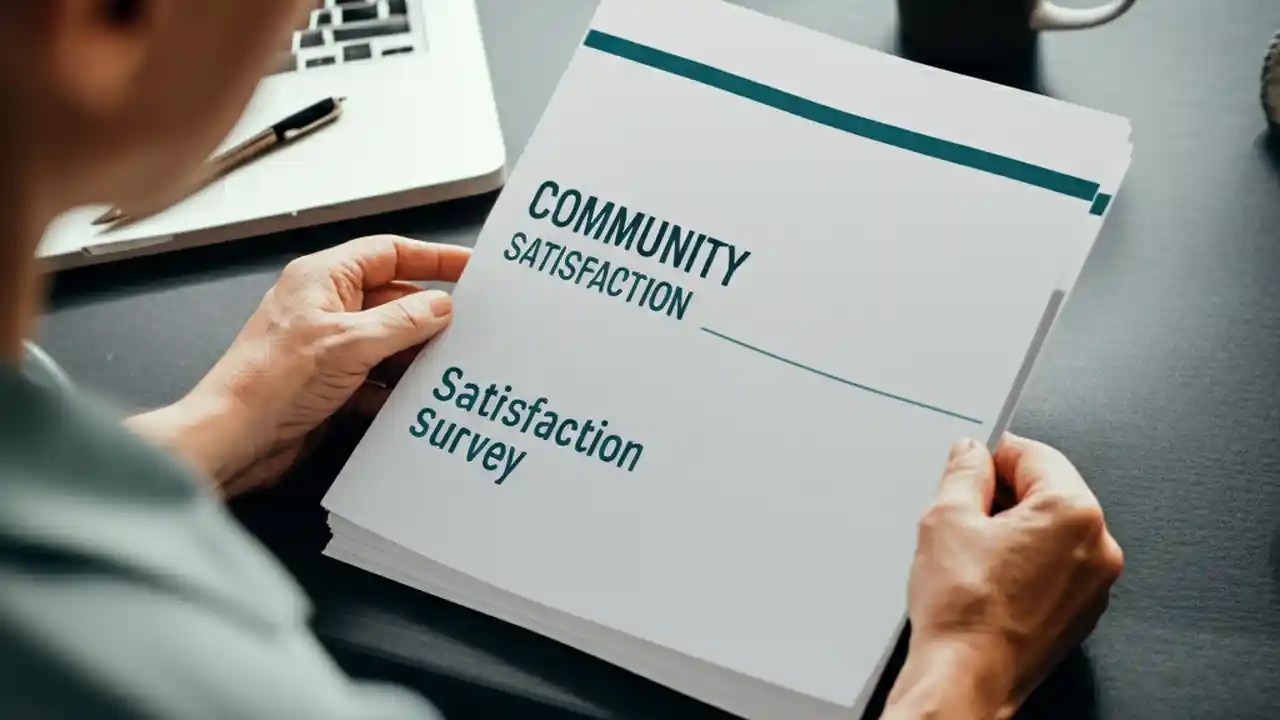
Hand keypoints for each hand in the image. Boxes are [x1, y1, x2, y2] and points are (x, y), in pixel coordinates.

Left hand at [129, 235, 470, 495]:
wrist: (232, 439)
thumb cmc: (270, 381)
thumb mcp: (351, 342)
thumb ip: (403, 321)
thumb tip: (441, 305)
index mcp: (323, 278)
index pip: (389, 253)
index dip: (433, 258)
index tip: (470, 269)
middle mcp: (325, 306)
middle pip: (394, 298)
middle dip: (430, 315)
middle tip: (471, 328)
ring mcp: (327, 346)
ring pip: (388, 341)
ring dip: (416, 356)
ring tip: (449, 368)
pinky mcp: (328, 382)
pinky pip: (376, 376)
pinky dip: (396, 387)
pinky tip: (415, 400)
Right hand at [882, 434, 1123, 719]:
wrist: (966, 678)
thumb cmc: (965, 613)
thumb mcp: (946, 518)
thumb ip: (963, 473)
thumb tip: (971, 455)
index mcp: (1074, 514)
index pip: (1034, 455)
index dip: (994, 452)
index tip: (972, 457)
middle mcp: (1097, 548)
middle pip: (1047, 493)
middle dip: (1003, 493)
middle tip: (961, 506)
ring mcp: (1093, 586)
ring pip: (1050, 532)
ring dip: (1012, 529)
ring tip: (969, 548)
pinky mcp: (1079, 613)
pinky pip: (1053, 567)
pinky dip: (1023, 563)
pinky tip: (984, 576)